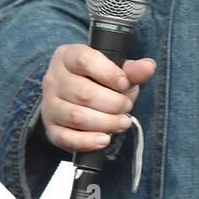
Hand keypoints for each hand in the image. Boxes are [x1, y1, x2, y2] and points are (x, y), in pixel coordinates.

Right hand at [41, 44, 157, 152]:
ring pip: (76, 116)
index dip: (109, 74)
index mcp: (67, 56)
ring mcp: (49, 104)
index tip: (124, 84)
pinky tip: (104, 139)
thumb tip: (148, 66)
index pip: (84, 60)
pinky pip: (66, 138)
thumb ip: (132, 70)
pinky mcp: (50, 128)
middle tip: (127, 106)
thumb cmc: (100, 81)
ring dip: (106, 123)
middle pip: (83, 93)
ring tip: (122, 123)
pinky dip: (87, 141)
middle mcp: (53, 79)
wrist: (78, 99)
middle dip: (113, 103)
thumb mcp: (116, 71)